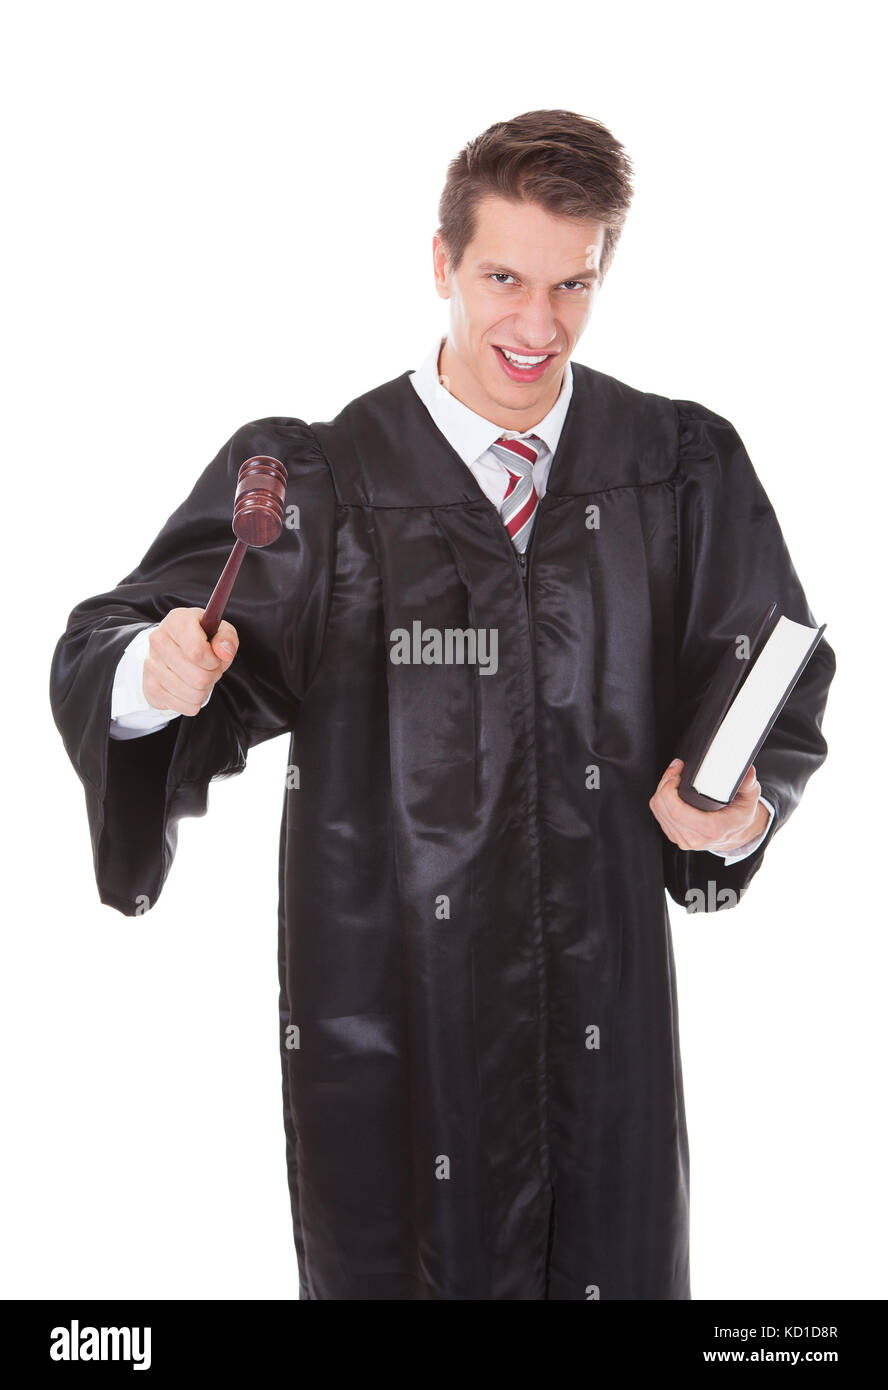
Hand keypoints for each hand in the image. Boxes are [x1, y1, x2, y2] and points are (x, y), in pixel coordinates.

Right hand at [143, 607, 238, 715]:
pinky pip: (186, 707)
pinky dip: (195, 701)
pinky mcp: (151, 687)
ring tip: (201, 676)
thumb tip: (224, 652)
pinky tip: (190, 687)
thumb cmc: (201, 639)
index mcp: (176, 621)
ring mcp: (151, 666)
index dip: (213, 661)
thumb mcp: (219, 631)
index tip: (215, 658)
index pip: (197, 652)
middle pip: (198, 678)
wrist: (173, 649)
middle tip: (210, 668)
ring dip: (205, 689)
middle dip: (212, 676)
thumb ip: (227, 638)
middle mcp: (158, 641)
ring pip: (194, 694)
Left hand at [648, 758, 769, 853]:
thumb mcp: (750, 799)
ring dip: (661, 789)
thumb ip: (748, 784)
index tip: (678, 773)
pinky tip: (670, 789)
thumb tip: (747, 772)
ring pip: (658, 810)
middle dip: (665, 783)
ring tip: (673, 775)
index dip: (669, 789)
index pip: (676, 811)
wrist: (736, 834)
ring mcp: (683, 839)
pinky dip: (661, 799)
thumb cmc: (740, 816)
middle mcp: (694, 838)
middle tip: (676, 769)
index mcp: (711, 829)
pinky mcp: (675, 836)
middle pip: (663, 808)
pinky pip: (659, 815)